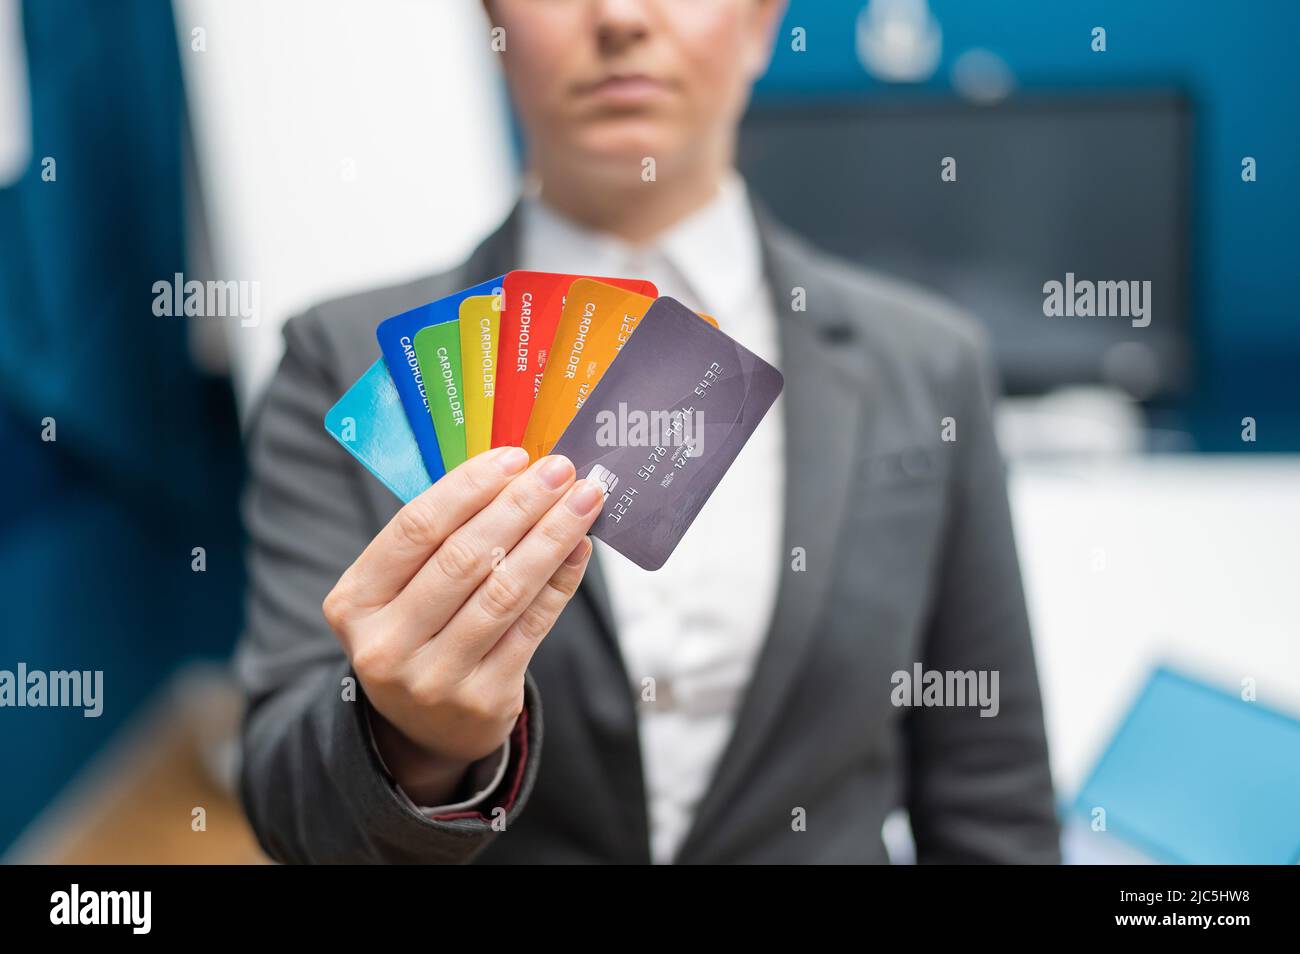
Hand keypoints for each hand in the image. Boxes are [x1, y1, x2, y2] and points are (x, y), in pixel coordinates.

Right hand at [322, 446, 602, 802]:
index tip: (515, 457)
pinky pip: (532, 626)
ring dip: (551, 537)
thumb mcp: (402, 589)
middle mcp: (385, 644)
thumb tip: (520, 475)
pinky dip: (561, 580)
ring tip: (583, 501)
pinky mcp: (482, 699)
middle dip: (520, 505)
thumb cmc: (419, 632)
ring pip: (504, 591)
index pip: (416, 528)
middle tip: (560, 469)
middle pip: (464, 557)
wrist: (424, 730)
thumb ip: (445, 537)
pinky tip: (579, 547)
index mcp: (354, 602)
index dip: (470, 487)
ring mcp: (433, 678)